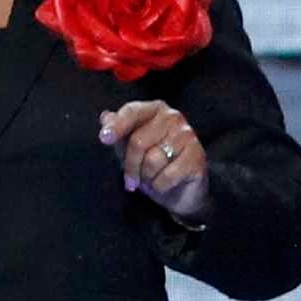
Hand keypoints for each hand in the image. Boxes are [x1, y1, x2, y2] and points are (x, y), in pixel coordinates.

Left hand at [99, 100, 210, 222]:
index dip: (117, 126)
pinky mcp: (197, 157)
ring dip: (146, 178)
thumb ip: (118, 132)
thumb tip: (105, 117)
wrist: (182, 191)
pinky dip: (159, 186)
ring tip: (152, 179)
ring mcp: (188, 136)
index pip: (132, 112)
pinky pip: (166, 176)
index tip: (104, 139)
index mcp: (155, 110)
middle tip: (131, 179)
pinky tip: (164, 185)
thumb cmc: (153, 165)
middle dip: (130, 166)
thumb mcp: (129, 148)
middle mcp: (173, 118)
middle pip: (138, 142)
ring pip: (152, 161)